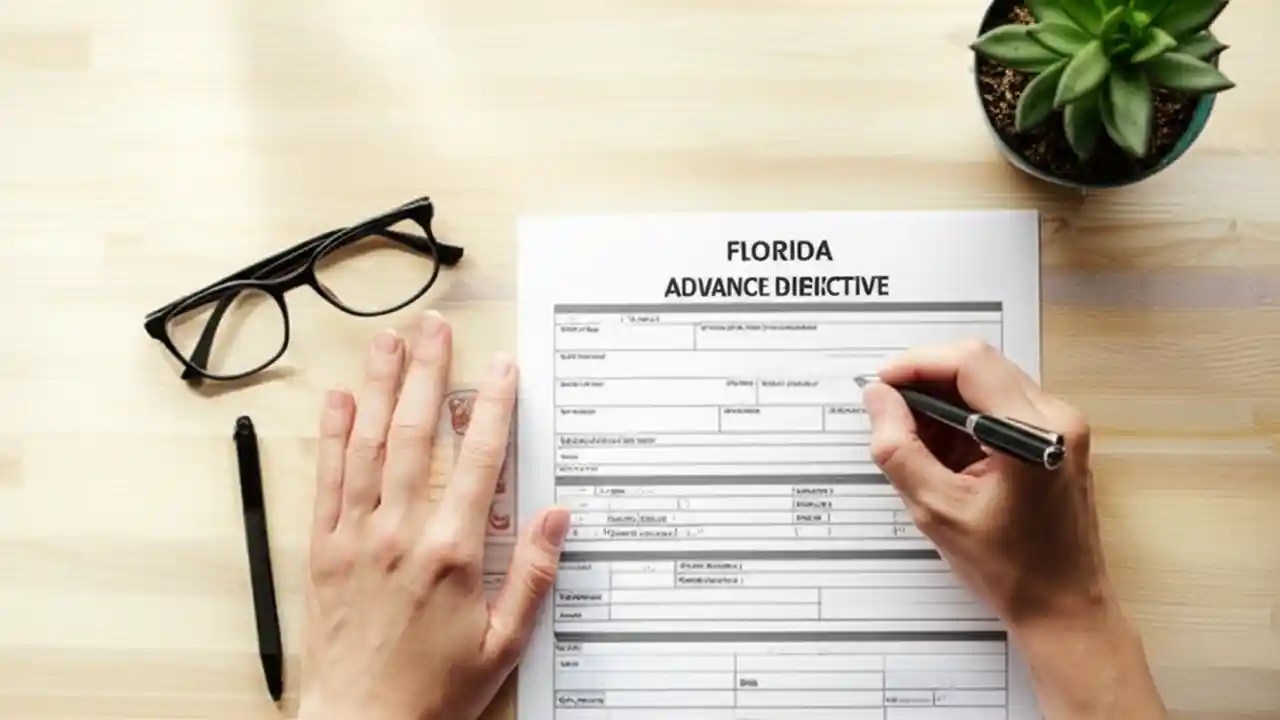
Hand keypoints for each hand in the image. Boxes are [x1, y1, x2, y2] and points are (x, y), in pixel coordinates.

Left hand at [299, 311, 570, 719]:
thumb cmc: (433, 691)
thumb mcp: (503, 644)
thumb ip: (531, 576)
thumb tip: (558, 517)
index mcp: (452, 554)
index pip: (477, 462)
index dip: (493, 408)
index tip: (502, 367)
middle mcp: (401, 534)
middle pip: (417, 436)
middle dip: (430, 375)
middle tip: (436, 328)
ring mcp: (356, 537)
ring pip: (370, 446)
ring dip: (381, 388)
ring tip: (388, 341)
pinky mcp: (323, 549)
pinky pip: (327, 481)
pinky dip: (332, 437)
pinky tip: (340, 400)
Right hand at [863, 340, 1164, 719]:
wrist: (1064, 608)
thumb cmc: (1013, 571)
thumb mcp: (937, 511)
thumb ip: (899, 448)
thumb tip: (879, 400)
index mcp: (1034, 433)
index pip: (969, 362)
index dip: (917, 364)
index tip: (882, 384)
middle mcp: (1056, 418)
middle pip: (979, 365)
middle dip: (927, 381)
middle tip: (890, 412)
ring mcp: (1061, 426)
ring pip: (987, 382)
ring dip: (944, 400)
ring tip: (915, 441)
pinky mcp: (1055, 438)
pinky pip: (1000, 405)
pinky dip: (964, 418)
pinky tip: (944, 453)